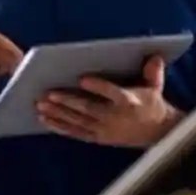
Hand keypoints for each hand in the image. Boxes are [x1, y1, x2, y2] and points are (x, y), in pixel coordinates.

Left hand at [36, 56, 183, 147]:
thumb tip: (155, 56)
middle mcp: (114, 117)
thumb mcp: (155, 86)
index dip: (98, 86)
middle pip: (88, 109)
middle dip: (68, 102)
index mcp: (129, 101)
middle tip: (48, 94)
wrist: (156, 133)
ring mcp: (104, 130)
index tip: (82, 78)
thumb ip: (153, 72)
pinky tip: (44, 119)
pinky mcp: (98, 138)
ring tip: (39, 105)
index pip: (113, 93)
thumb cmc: (151, 103)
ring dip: (58, 114)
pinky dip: (59, 127)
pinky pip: (76, 133)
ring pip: (78, 122)